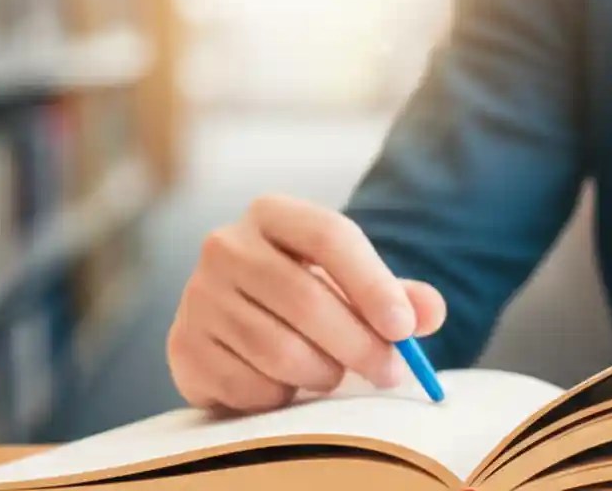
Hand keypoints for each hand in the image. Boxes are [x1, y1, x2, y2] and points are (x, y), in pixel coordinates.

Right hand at [167, 195, 446, 412]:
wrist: (236, 323)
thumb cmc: (307, 297)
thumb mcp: (353, 286)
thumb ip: (397, 297)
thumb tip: (428, 312)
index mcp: (272, 214)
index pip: (328, 236)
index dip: (371, 284)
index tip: (404, 328)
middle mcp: (225, 246)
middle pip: (305, 299)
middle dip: (359, 344)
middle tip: (391, 372)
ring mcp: (197, 296)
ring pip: (279, 350)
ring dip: (322, 374)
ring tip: (332, 374)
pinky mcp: (183, 347)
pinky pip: (249, 386)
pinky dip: (281, 397)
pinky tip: (285, 384)